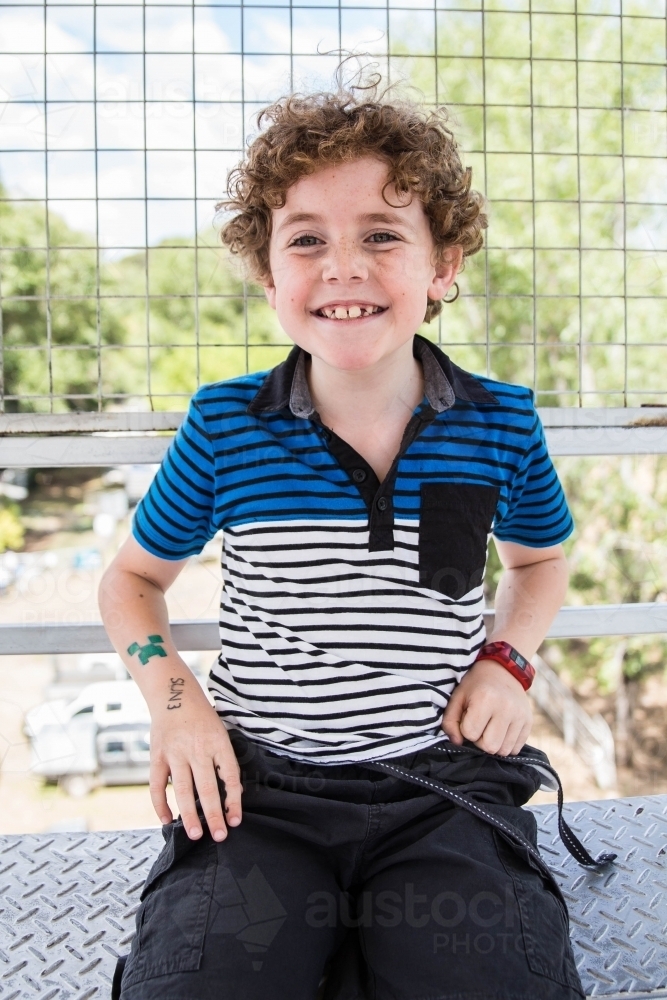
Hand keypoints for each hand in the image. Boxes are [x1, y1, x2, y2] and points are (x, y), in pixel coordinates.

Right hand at [149, 680, 242, 841]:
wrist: (175, 695)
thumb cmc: (202, 719)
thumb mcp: (220, 733)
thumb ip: (224, 761)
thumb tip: (233, 793)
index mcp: (218, 743)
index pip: (229, 776)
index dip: (233, 801)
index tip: (235, 821)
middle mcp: (197, 750)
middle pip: (206, 788)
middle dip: (213, 815)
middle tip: (218, 837)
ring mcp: (175, 753)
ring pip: (181, 790)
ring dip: (188, 815)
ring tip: (195, 834)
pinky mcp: (157, 756)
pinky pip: (156, 785)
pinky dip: (160, 805)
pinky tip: (166, 820)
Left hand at [441, 658, 531, 755]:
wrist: (503, 670)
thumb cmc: (476, 685)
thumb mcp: (457, 697)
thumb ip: (450, 721)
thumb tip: (457, 742)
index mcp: (486, 698)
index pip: (470, 733)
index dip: (465, 729)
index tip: (468, 717)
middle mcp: (506, 708)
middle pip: (489, 746)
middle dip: (480, 740)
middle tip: (479, 725)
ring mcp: (520, 715)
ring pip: (504, 751)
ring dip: (493, 743)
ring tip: (490, 727)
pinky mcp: (529, 722)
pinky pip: (516, 749)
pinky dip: (506, 744)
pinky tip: (501, 730)